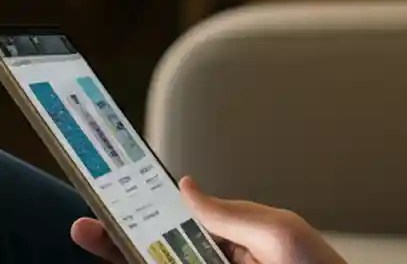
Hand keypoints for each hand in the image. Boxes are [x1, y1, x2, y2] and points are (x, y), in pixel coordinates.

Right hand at [71, 177, 347, 263]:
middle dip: (124, 235)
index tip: (117, 192)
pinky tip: (125, 257)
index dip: (151, 205)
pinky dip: (144, 262)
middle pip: (163, 247)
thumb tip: (187, 187)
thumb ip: (232, 213)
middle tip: (89, 224)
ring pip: (162, 262)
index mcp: (243, 236)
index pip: (186, 218)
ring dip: (126, 253)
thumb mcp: (279, 233)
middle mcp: (226, 260)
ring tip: (96, 238)